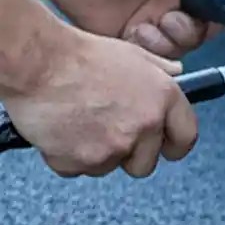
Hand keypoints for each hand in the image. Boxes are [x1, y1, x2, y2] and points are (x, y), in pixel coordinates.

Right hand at [4, 29, 197, 177]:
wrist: (39, 64)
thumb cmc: (81, 56)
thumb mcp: (133, 55)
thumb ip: (159, 70)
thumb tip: (176, 73)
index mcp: (163, 99)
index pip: (186, 137)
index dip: (174, 146)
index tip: (166, 149)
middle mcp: (145, 125)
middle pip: (145, 163)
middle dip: (129, 155)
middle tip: (107, 133)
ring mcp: (115, 147)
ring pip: (109, 167)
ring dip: (96, 154)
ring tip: (80, 123)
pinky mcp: (83, 161)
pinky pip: (78, 169)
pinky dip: (68, 157)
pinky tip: (62, 131)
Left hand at [56, 0, 224, 58]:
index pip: (214, 10)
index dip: (214, 18)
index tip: (204, 16)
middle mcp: (172, 7)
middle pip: (198, 34)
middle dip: (187, 32)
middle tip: (170, 19)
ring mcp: (152, 26)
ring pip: (176, 49)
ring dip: (165, 43)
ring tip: (145, 27)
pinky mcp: (131, 41)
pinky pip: (149, 58)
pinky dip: (145, 51)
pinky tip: (132, 33)